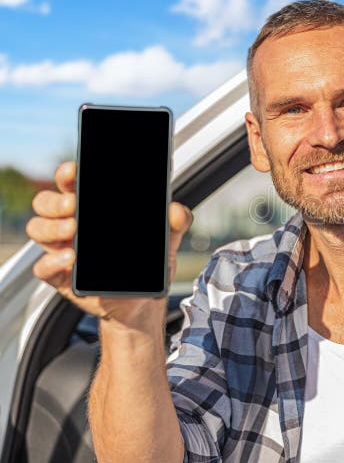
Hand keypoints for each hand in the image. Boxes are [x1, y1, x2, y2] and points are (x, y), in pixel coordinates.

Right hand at [26, 161, 193, 330]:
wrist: (143, 301)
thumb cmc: (147, 263)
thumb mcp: (167, 239)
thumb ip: (176, 222)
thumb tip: (176, 211)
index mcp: (92, 209)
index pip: (71, 184)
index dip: (67, 174)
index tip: (73, 171)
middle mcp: (71, 225)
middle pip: (45, 203)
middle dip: (54, 200)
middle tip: (74, 204)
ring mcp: (62, 250)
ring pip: (37, 229)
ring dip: (51, 227)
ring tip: (73, 230)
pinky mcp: (61, 277)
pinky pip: (42, 268)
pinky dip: (51, 262)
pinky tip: (69, 258)